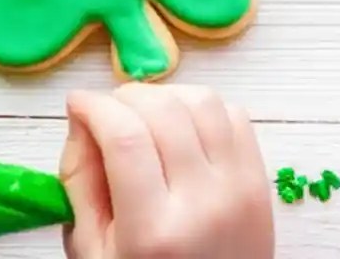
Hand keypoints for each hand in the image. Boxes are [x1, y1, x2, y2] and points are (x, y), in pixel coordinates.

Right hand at [60, 84, 273, 258]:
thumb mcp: (94, 250)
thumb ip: (80, 183)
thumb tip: (82, 119)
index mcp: (154, 231)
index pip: (125, 138)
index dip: (95, 107)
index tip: (78, 104)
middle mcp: (203, 203)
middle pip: (164, 111)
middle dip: (125, 97)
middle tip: (107, 112)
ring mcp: (239, 188)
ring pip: (203, 102)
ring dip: (165, 97)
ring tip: (144, 117)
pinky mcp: (260, 180)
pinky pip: (235, 115)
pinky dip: (202, 109)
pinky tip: (182, 129)